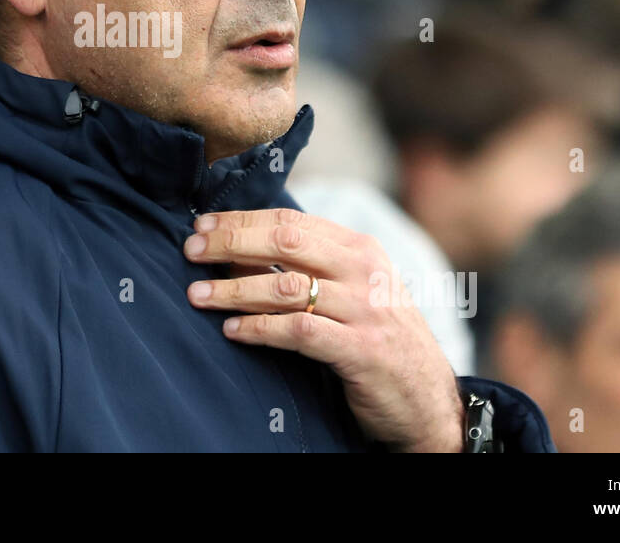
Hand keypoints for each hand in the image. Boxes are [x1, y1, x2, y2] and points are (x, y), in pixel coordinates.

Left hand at [184, 207, 462, 452]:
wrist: (429, 398)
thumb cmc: (379, 338)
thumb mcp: (354, 290)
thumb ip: (311, 267)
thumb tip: (237, 249)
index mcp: (360, 248)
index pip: (290, 221)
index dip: (241, 220)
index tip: (201, 226)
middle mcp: (365, 271)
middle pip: (285, 243)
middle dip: (231, 243)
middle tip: (190, 252)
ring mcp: (365, 310)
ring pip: (285, 288)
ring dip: (234, 290)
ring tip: (198, 295)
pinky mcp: (360, 350)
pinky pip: (297, 332)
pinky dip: (259, 329)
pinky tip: (232, 331)